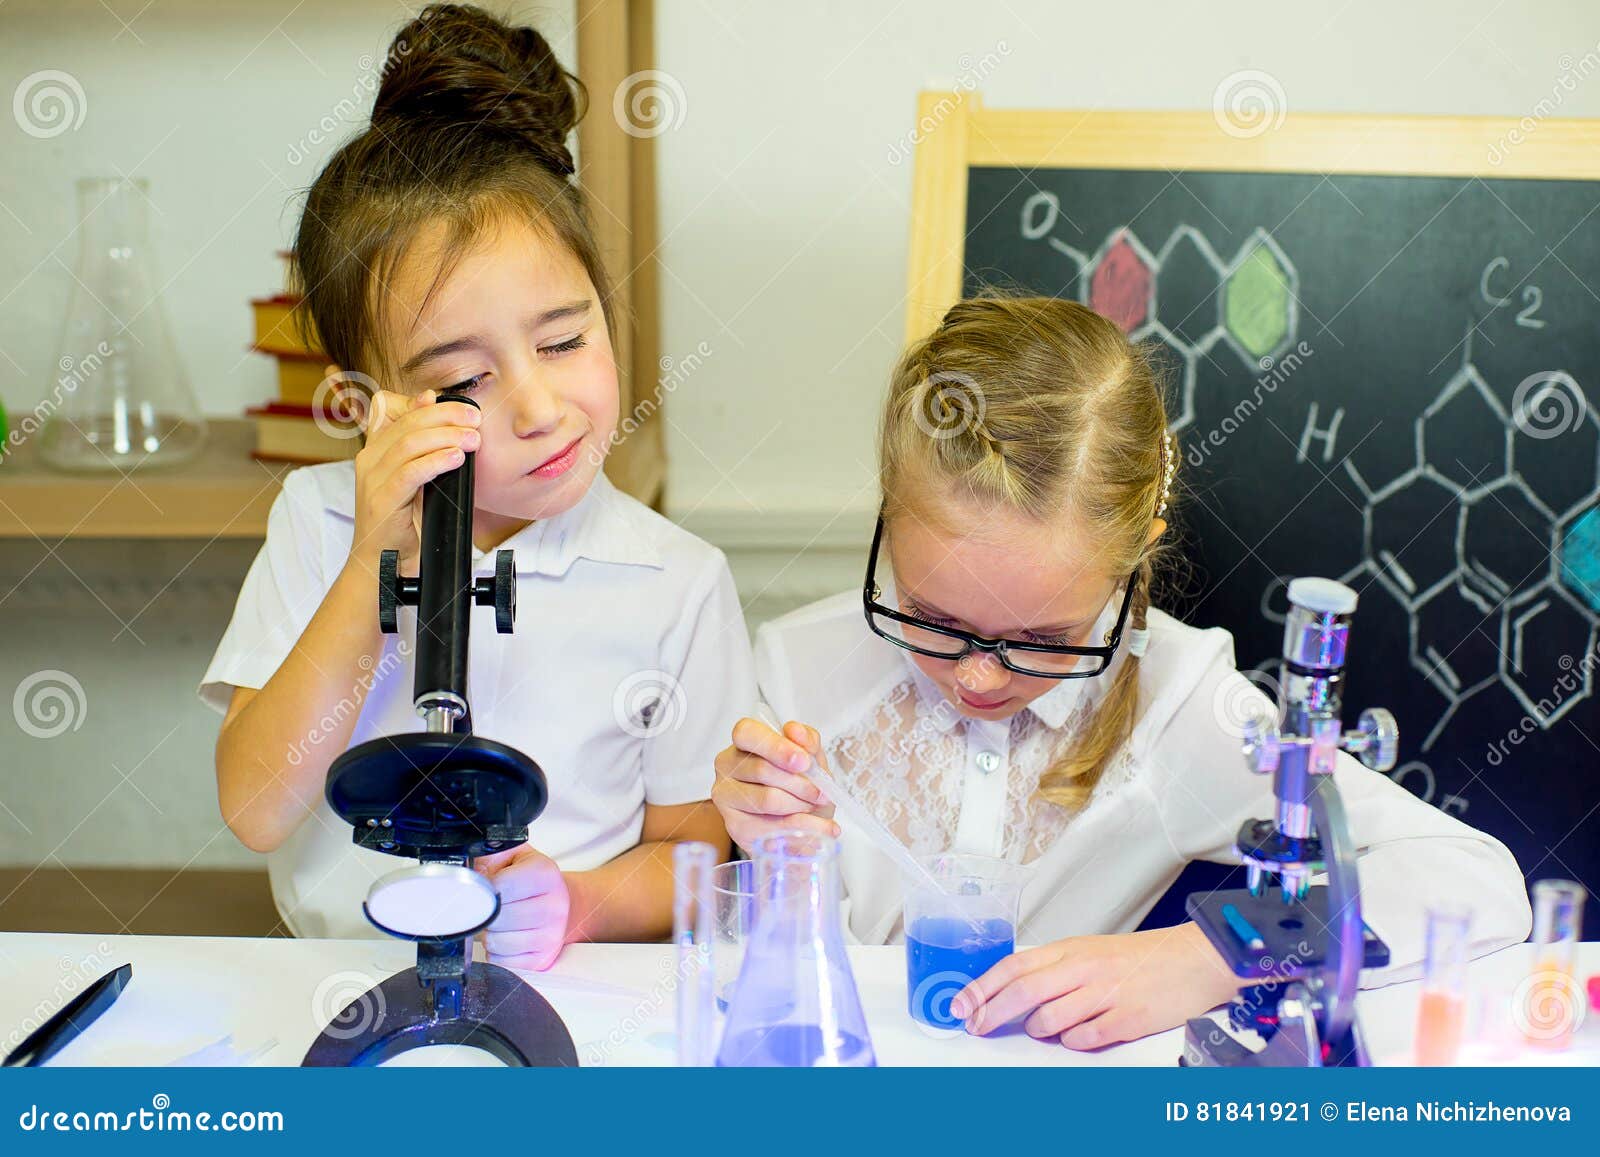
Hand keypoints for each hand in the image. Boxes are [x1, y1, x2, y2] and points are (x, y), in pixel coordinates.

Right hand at [344, 379, 481, 575]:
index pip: (390, 408)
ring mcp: (372, 480)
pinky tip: (456, 459)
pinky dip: (435, 462)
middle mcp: (369, 459)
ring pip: (409, 444)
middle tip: (475, 419)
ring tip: (473, 439)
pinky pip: (409, 473)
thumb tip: (431, 402)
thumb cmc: (403, 521)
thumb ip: (423, 446)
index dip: (422, 402)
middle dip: (446, 416)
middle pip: (407, 423)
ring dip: (446, 437)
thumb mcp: (415, 478)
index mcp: (374, 449)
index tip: (458, 406)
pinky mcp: (381, 501)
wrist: (382, 563)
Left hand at [472, 845, 570, 971]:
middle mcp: (554, 905)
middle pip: (498, 918)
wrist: (559, 901)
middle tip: (490, 907)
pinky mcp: (543, 960)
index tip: (482, 889)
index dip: (483, 889)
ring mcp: (551, 936)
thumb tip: (458, 867)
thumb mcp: (512, 856)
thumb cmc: (530, 880)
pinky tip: (506, 937)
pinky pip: (502, 962)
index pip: (500, 887)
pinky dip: (497, 952)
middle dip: (486, 913)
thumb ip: (487, 854)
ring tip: (499, 922)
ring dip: (489, 934)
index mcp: (545, 874)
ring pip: (497, 942)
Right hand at [711, 718, 837, 848]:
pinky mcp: (735, 826)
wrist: (801, 823)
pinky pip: (773, 827)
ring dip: (801, 804)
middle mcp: (727, 766)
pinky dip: (804, 827)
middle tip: (822, 793)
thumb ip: (806, 742)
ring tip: (816, 806)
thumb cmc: (800, 783)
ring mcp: (726, 798)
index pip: (746, 733)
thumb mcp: (811, 759)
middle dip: (800, 783)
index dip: (776, 746)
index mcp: (743, 741)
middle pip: (761, 769)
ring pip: (767, 799)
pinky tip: (823, 828)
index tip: (804, 761)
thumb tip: (794, 730)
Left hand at [951, 922, 1240, 1049]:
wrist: (1195, 959)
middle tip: (975, 1026)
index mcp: (1071, 949)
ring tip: (1043, 1029)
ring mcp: (1106, 993)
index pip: (1014, 966)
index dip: (983, 986)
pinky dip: (1074, 1042)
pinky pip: (1085, 1039)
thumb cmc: (1143, 957)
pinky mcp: (1127, 1018)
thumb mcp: (1091, 951)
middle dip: (991, 1012)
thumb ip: (1056, 969)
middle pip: (1023, 992)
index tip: (962, 1003)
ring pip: (1050, 1020)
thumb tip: (1016, 990)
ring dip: (1038, 1031)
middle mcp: (1084, 968)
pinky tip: (1078, 1036)